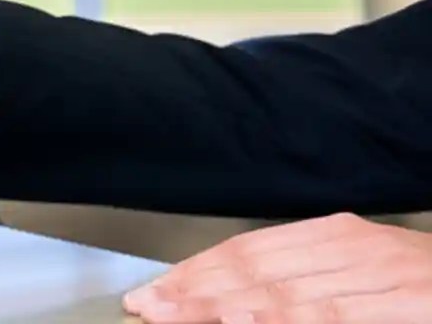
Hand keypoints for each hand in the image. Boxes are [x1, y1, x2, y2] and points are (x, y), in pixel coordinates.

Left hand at [123, 213, 431, 322]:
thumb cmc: (426, 288)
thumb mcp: (362, 276)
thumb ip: (305, 285)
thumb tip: (233, 303)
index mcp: (337, 236)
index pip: (249, 251)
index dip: (196, 271)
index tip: (153, 292)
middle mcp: (353, 248)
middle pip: (256, 270)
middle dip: (194, 291)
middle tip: (147, 307)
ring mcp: (383, 276)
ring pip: (287, 294)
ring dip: (224, 307)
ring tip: (177, 316)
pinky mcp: (412, 304)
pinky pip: (337, 315)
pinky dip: (289, 320)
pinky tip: (248, 323)